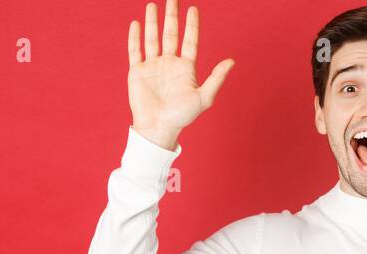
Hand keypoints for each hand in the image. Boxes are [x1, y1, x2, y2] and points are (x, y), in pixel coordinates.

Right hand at [128, 0, 234, 149]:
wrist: (158, 128)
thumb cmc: (182, 116)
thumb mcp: (204, 97)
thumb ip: (217, 78)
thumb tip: (231, 61)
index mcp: (185, 67)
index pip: (190, 40)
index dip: (192, 25)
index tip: (193, 9)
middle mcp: (169, 64)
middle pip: (171, 34)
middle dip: (171, 16)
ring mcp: (152, 66)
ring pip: (152, 39)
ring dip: (152, 22)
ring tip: (152, 5)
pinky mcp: (137, 72)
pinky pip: (135, 51)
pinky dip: (135, 38)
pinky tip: (136, 24)